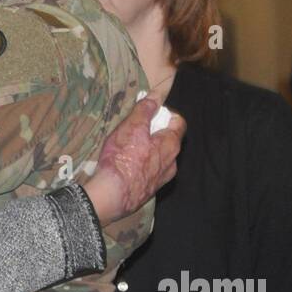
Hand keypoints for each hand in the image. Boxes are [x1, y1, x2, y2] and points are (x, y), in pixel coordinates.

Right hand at [81, 97, 184, 224]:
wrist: (112, 195)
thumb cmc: (123, 158)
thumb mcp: (131, 127)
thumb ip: (145, 110)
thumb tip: (156, 96)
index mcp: (171, 145)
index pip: (179, 123)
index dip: (166, 114)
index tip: (151, 112)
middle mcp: (172, 163)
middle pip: (169, 140)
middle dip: (155, 132)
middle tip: (135, 129)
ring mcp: (162, 179)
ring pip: (160, 158)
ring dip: (149, 150)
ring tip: (128, 148)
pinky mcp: (150, 191)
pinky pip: (150, 172)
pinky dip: (142, 166)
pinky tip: (126, 166)